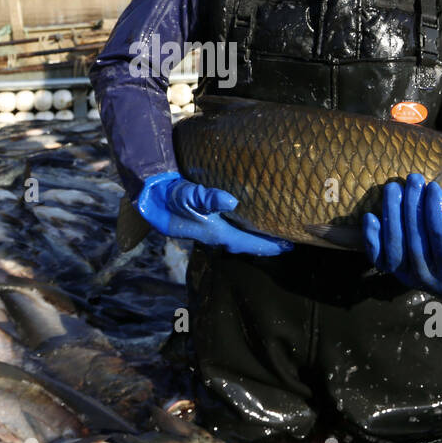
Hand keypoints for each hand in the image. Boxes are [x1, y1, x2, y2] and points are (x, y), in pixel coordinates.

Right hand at [137, 172, 292, 257]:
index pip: (249, 244)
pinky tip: (251, 223)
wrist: (153, 198)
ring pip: (240, 239)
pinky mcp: (207, 224)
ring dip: (257, 239)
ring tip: (274, 234)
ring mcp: (211, 231)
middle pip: (248, 245)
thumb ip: (209, 198)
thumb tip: (231, 200)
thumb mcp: (191, 196)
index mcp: (217, 233)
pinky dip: (246, 231)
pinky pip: (233, 232)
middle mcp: (216, 236)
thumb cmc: (174, 197)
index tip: (289, 246)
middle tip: (288, 242)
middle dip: (266, 245)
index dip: (269, 246)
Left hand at [362, 173, 441, 307]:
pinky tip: (370, 217)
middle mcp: (427, 276)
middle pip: (415, 238)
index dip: (436, 211)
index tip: (434, 187)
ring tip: (393, 187)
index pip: (440, 238)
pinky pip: (379, 257)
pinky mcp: (395, 273)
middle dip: (413, 205)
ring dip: (391, 214)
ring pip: (395, 245)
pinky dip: (371, 239)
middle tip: (414, 179)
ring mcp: (408, 276)